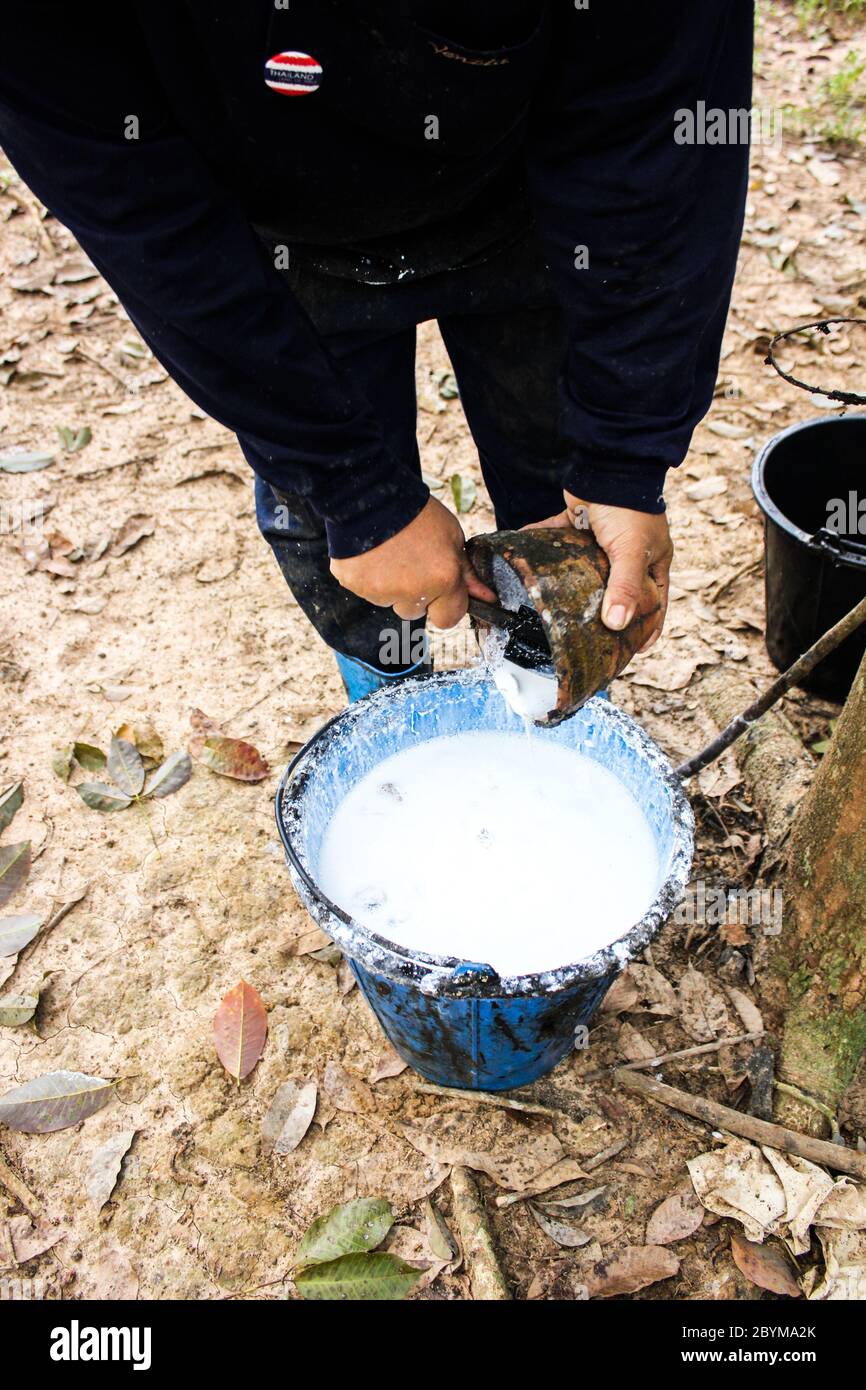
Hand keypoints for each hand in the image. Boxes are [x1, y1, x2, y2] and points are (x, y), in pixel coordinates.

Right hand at [330, 496, 495, 628]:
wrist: (372, 495)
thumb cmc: (417, 513)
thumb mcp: (452, 537)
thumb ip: (466, 572)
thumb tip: (486, 597)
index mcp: (443, 580)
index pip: (449, 618)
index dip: (445, 604)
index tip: (440, 589)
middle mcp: (413, 592)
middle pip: (416, 612)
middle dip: (416, 596)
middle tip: (411, 563)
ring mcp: (381, 592)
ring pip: (390, 602)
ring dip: (391, 587)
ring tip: (390, 554)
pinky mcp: (355, 585)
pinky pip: (366, 591)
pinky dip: (368, 577)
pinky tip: (372, 554)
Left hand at [527, 491, 672, 651]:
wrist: (607, 465)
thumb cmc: (629, 508)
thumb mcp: (630, 551)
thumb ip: (624, 587)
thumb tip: (616, 625)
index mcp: (652, 561)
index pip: (656, 603)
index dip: (648, 627)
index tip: (633, 651)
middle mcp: (629, 553)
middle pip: (619, 591)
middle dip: (606, 613)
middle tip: (591, 637)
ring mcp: (603, 540)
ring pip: (588, 572)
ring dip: (573, 586)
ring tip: (556, 610)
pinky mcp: (579, 525)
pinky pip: (559, 542)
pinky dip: (543, 550)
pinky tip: (526, 565)